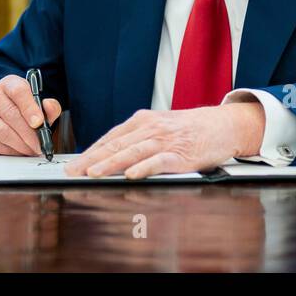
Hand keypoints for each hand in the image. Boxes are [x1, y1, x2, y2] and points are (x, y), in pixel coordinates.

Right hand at [0, 74, 62, 155]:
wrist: (0, 113)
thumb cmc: (21, 108)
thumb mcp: (37, 102)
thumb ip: (49, 106)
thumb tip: (49, 106)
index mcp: (9, 84)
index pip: (18, 91)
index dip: (29, 107)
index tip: (39, 122)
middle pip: (11, 114)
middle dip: (29, 133)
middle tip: (40, 144)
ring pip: (4, 132)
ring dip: (21, 145)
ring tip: (33, 149)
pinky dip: (12, 152)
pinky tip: (20, 151)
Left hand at [64, 102, 264, 178]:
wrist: (222, 125)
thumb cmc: (189, 129)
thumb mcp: (160, 126)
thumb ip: (137, 138)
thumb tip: (108, 156)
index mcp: (143, 121)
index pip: (111, 137)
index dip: (90, 152)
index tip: (73, 165)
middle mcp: (151, 128)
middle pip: (116, 144)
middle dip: (92, 160)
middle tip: (73, 172)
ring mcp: (165, 140)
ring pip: (133, 152)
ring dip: (111, 163)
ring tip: (93, 174)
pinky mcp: (180, 154)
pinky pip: (159, 161)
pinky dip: (144, 167)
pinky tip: (131, 175)